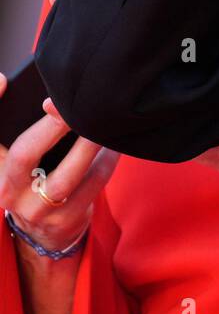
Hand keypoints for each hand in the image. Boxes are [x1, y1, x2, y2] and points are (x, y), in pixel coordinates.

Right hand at [0, 74, 118, 254]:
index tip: (5, 80)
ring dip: (87, 145)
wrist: (42, 233)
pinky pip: (91, 186)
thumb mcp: (12, 157)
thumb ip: (10, 124)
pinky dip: (105, 161)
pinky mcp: (64, 221)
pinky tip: (113, 146)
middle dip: (52, 125)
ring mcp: (35, 210)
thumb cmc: (32, 178)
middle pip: (24, 155)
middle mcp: (7, 191)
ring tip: (102, 122)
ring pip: (63, 176)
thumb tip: (4, 81)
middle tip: (73, 103)